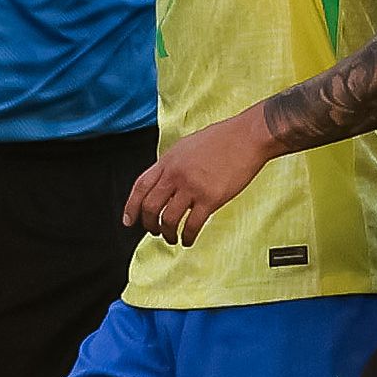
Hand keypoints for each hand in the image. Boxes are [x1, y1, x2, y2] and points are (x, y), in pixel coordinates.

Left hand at [124, 109, 275, 247]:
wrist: (248, 137)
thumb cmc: (222, 139)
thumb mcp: (186, 146)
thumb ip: (172, 164)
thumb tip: (164, 182)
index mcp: (168, 161)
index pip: (140, 187)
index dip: (131, 207)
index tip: (128, 221)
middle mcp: (175, 175)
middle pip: (150, 206)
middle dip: (148, 224)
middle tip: (153, 231)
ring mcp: (192, 187)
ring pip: (168, 219)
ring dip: (167, 233)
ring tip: (171, 238)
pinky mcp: (211, 198)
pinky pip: (192, 224)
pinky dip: (187, 236)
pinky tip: (188, 239)